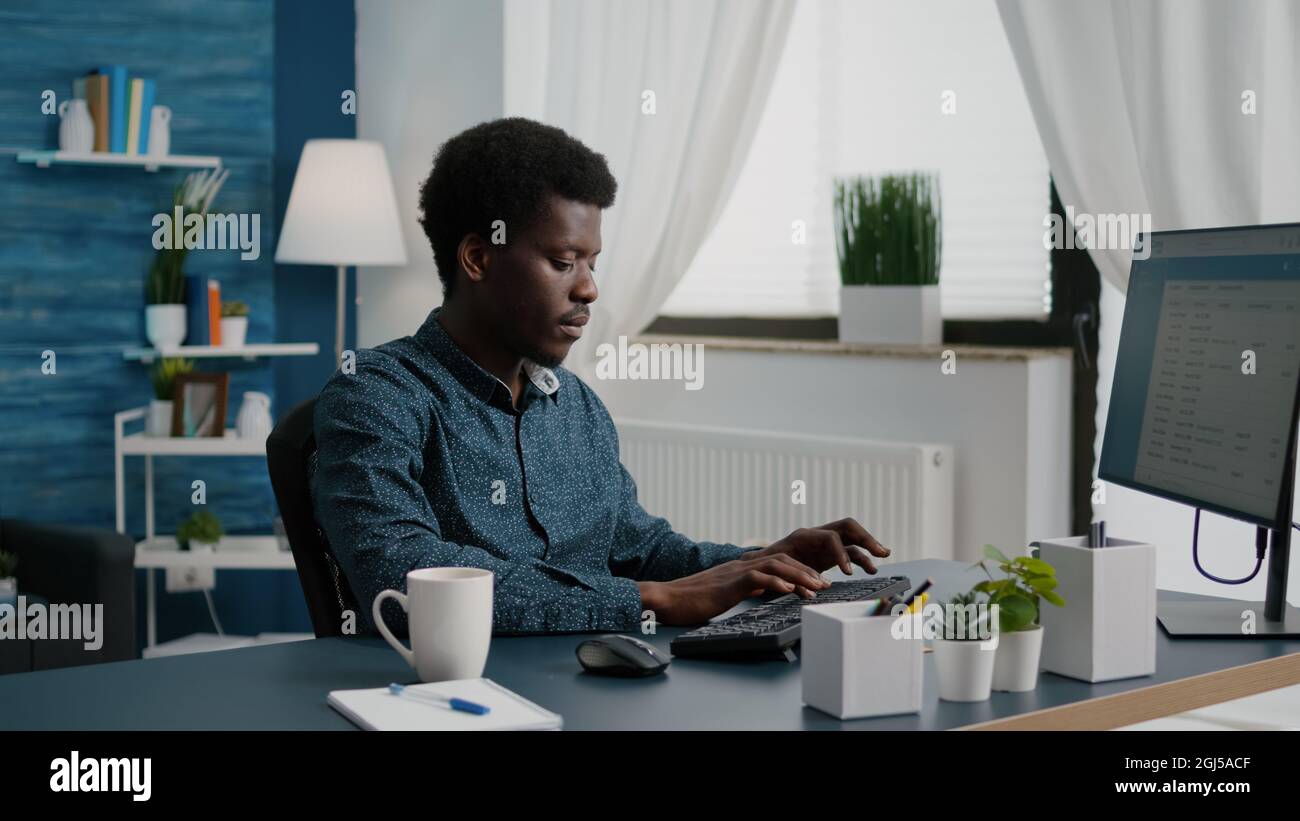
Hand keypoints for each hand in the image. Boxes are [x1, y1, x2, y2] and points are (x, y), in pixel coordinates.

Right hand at [638, 553, 830, 625]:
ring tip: (815, 588)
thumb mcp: (724, 593)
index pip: (777, 562)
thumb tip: (761, 592)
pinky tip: (788, 591)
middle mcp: (741, 566)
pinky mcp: (728, 584)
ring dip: (798, 576)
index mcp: (741, 568)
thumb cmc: (691, 600)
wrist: (666, 599)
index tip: (816, 582)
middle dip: (806, 571)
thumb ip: (742, 589)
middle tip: (824, 584)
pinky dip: (775, 583)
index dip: (799, 570)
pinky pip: (756, 579)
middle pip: (782, 559)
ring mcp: (734, 573)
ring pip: (774, 566)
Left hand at [742, 517, 888, 575]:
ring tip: (883, 557)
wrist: (758, 566)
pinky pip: (849, 552)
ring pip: (852, 538)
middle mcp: (816, 536)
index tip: (846, 573)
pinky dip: (860, 558)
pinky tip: (870, 569)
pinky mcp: (827, 555)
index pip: (831, 538)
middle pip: (847, 527)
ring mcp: (823, 544)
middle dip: (866, 537)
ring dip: (868, 546)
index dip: (841, 554)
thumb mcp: (767, 568)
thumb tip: (778, 575)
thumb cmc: (761, 567)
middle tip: (881, 551)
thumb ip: (776, 571)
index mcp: (802, 537)